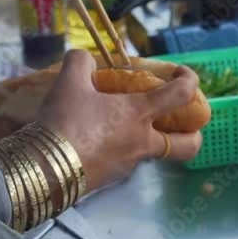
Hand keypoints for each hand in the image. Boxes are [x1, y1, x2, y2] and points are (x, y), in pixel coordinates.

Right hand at [36, 50, 203, 191]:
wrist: (43, 169)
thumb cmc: (64, 121)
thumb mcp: (68, 82)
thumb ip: (80, 63)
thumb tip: (84, 58)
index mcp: (139, 114)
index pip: (181, 94)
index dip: (190, 80)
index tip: (183, 75)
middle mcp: (142, 142)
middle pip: (188, 147)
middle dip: (194, 136)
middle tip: (183, 125)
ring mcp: (129, 165)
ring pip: (152, 154)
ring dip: (148, 139)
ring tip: (122, 124)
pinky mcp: (111, 179)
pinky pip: (124, 162)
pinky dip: (119, 149)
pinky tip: (97, 139)